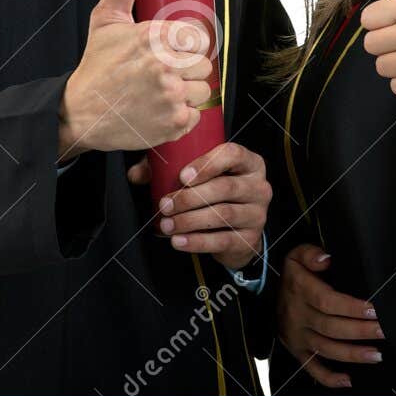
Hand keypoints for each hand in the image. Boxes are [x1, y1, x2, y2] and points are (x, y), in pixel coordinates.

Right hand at [59, 0, 213, 158]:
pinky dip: (180, 117)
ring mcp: (170, 96)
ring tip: (158, 93)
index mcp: (154, 36)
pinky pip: (196, 116)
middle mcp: (164, 65)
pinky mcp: (173, 123)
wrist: (80, 113)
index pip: (199, 39)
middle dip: (185, 71)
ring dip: (184, 94)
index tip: (167, 55)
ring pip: (202, 91)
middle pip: (203, 65)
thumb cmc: (97, 65)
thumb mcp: (106, 19)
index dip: (185, 48)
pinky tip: (158, 110)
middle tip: (158, 76)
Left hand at [127, 142, 270, 271]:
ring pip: (223, 215)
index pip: (233, 154)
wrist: (236, 230)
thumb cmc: (214, 193)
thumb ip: (166, 169)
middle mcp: (259, 186)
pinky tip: (178, 240)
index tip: (182, 175)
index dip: (208, 163)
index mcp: (248, 162)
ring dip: (190, 220)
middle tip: (165, 204)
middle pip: (226, 187)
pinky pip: (222, 240)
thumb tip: (136, 174)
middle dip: (190, 197)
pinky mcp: (250, 239)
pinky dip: (197, 241)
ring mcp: (257, 214)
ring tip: (166, 225)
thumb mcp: (196, 176)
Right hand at [275, 245, 383, 388]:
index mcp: (300, 291)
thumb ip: (311, 253)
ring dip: (352, 354)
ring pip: (325, 349)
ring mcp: (296, 337)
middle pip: (331, 328)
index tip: (374, 310)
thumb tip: (325, 259)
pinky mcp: (296, 351)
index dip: (351, 308)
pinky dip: (329, 378)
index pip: (327, 302)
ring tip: (377, 355)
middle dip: (360, 331)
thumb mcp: (297, 254)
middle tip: (384, 331)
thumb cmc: (294, 274)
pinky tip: (349, 380)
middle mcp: (297, 316)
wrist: (269, 292)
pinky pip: (311, 368)